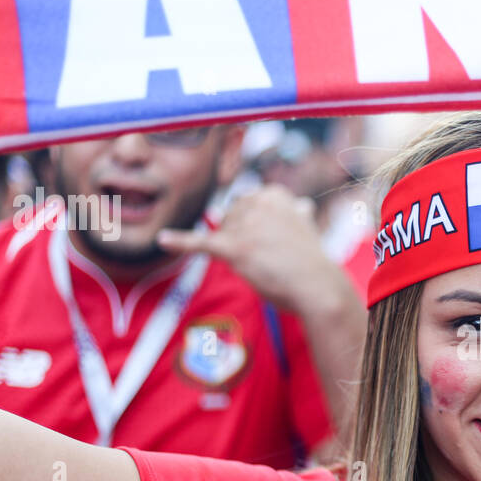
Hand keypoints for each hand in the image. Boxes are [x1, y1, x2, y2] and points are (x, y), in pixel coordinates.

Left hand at [157, 185, 341, 315]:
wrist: (318, 287)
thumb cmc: (312, 261)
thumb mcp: (306, 228)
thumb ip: (296, 214)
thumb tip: (301, 205)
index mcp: (275, 193)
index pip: (247, 202)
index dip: (253, 223)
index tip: (270, 239)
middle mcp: (258, 202)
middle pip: (230, 215)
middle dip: (240, 235)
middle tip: (266, 256)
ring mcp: (245, 225)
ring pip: (221, 233)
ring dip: (234, 249)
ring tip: (261, 263)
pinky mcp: (235, 248)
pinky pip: (202, 242)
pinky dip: (181, 241)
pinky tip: (162, 240)